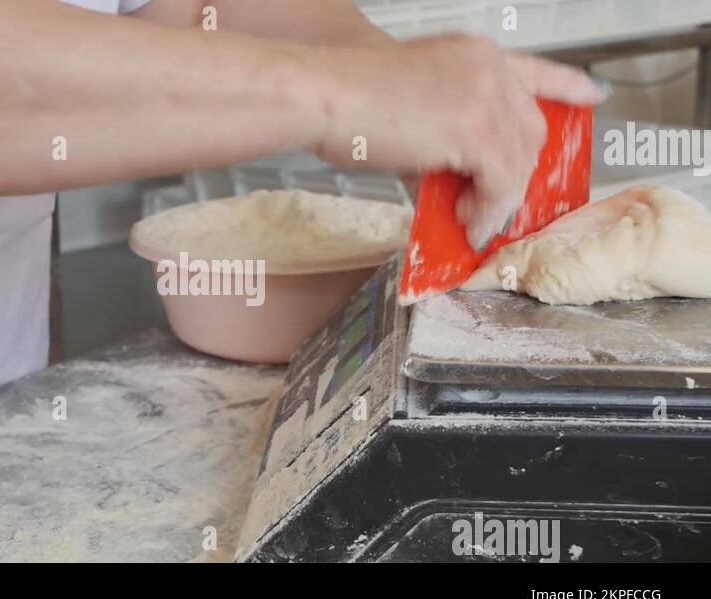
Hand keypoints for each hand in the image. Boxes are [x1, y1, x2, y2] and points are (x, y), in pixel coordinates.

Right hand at [311, 34, 606, 249]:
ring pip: (519, 160)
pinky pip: (500, 182)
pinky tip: (468, 222)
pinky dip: (488, 210)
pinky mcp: (476, 129)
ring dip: (499, 200)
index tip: (592, 95)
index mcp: (474, 56)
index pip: (537, 69)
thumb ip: (446, 140)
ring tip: (471, 220)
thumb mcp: (412, 109)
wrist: (327, 94)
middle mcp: (489, 70)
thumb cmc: (350, 99)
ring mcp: (486, 97)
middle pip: (531, 129)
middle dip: (518, 171)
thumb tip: (455, 186)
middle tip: (496, 201)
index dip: (567, 84)